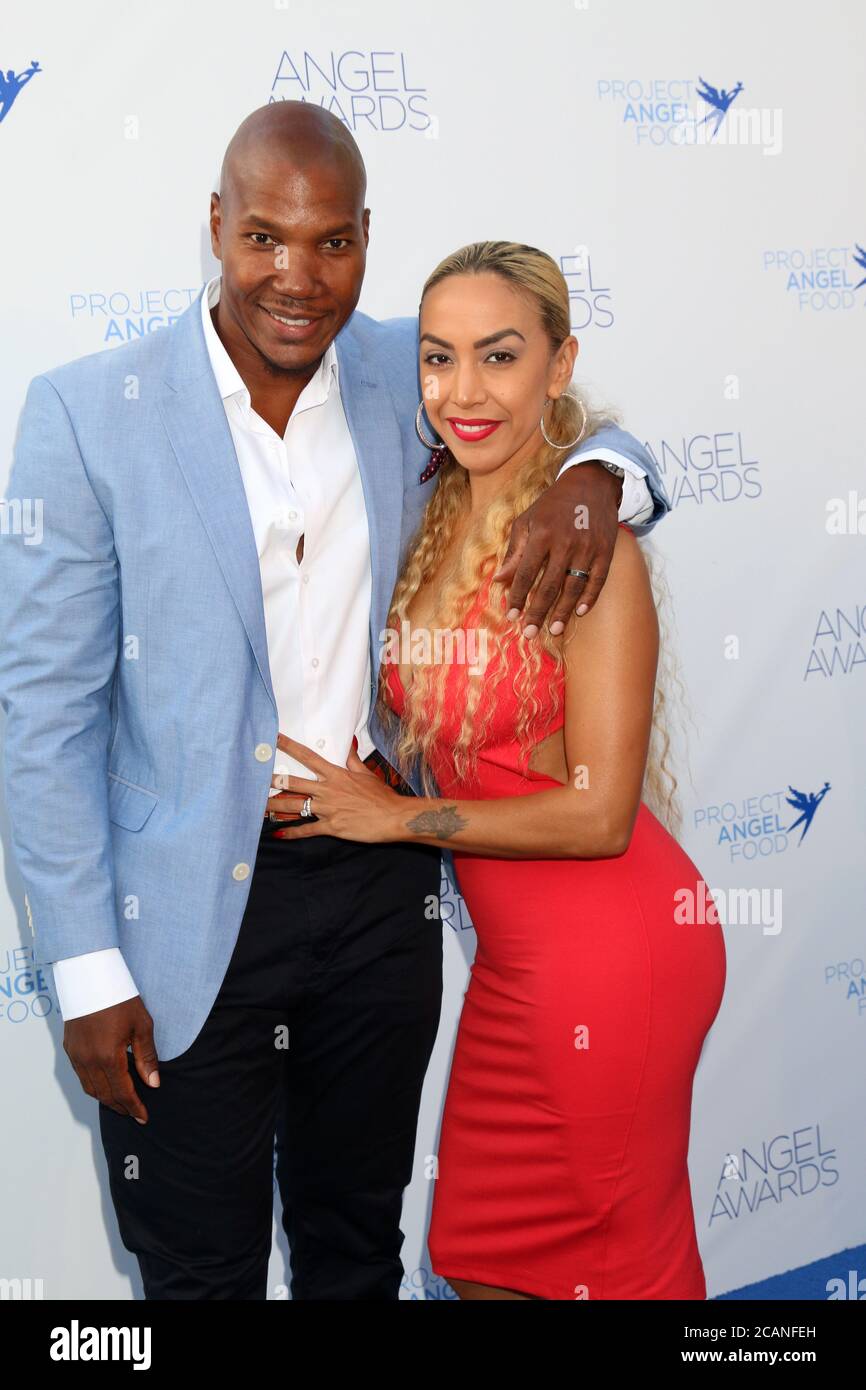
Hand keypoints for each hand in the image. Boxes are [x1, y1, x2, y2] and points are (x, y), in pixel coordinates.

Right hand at [63, 996, 159, 1122]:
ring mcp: (76, 1056)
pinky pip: (81, 1076)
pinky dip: (94, 1086)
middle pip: (105, 1095)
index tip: (143, 1117)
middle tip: (134, 1113)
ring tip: (122, 1102)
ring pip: (90, 1088)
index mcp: (108, 1057)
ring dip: (106, 1099)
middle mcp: (88, 1061)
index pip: (122, 1092)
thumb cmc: (119, 997)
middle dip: (121, 1107)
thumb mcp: (142, 1025)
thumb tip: (153, 1083)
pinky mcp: (69, 1048)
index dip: (134, 1107)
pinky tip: (105, 1083)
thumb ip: (147, 1057)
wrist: (90, 977)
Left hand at [267, 734, 401, 841]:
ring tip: (259, 807)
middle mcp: (327, 789)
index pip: (308, 757)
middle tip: (254, 777)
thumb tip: (349, 743)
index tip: (274, 738)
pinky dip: (292, 833)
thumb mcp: (366, 774)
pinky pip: (307, 829)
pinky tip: (278, 834)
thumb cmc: (381, 796)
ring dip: (275, 807)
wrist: (393, 816)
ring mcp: (327, 808)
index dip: (289, 746)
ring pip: (295, 806)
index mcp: (335, 774)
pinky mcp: (331, 826)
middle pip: (294, 783)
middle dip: (272, 781)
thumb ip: (352, 760)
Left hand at [493, 460, 621, 635]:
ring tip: (553, 630)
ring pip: (573, 587)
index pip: (525, 573)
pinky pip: (598, 580)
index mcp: (541, 534)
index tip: (511, 616)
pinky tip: (579, 612)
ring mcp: (588, 547)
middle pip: (549, 586)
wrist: (591, 484)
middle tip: (529, 633)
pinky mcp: (606, 550)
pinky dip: (589, 598)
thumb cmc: (552, 505)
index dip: (517, 596)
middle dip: (537, 612)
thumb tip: (499, 580)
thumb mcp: (527, 521)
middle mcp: (565, 542)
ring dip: (562, 611)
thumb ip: (514, 551)